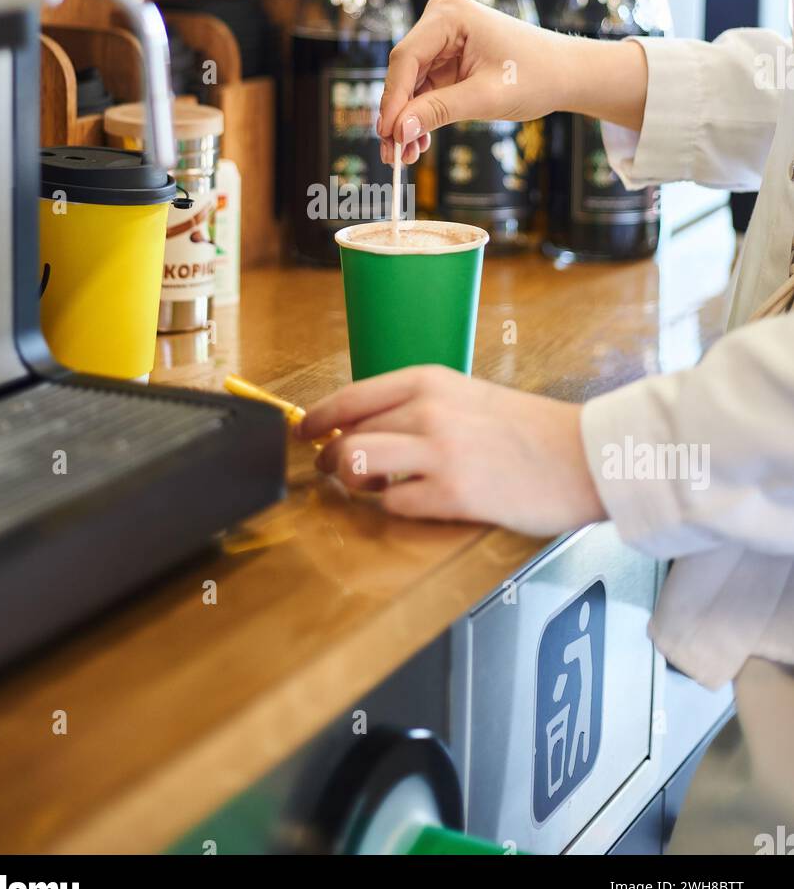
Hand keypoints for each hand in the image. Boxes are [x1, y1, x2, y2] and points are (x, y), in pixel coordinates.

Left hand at [298, 365, 604, 533]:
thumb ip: (421, 404)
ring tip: (361, 486)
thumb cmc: (530, 429)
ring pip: (356, 464)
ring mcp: (438, 453)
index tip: (305, 430)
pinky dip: (389, 508)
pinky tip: (404, 503)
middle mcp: (427, 410)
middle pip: (346, 433)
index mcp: (430, 380)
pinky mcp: (452, 494)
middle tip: (330, 466)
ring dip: (348, 480)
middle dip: (328, 454)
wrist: (582, 455)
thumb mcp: (469, 396)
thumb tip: (370, 423)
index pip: (350, 396)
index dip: (318, 417)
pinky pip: (392, 505)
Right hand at [379, 0, 571, 164]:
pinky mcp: (447, 58)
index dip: (393, 100)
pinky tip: (418, 142)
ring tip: (405, 156)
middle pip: (404, 72)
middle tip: (393, 155)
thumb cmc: (537, 76)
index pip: (406, 58)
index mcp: (451, 16)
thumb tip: (399, 130)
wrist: (565, 74)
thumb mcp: (486, 97)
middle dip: (398, 115)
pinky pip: (424, 89)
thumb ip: (439, 111)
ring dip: (407, 120)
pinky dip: (421, 115)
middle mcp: (441, 20)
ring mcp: (443, 39)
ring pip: (410, 84)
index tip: (388, 135)